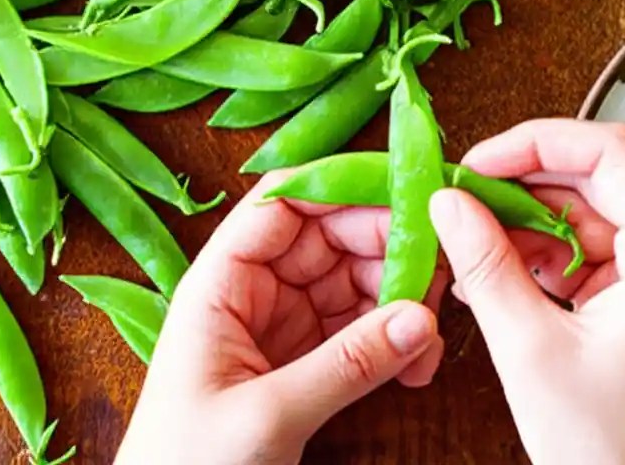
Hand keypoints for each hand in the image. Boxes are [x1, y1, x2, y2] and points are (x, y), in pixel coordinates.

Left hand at [117, 173, 446, 464]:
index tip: (407, 191)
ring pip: (353, 282)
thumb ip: (346, 364)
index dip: (342, 186)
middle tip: (439, 270)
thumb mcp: (266, 415)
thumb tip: (421, 316)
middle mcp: (253, 292)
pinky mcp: (304, 363)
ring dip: (399, 299)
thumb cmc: (185, 464)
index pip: (282, 204)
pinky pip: (360, 330)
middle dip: (386, 247)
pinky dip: (393, 341)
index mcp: (220, 282)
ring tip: (431, 333)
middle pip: (329, 236)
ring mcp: (282, 326)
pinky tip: (417, 365)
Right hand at [432, 120, 624, 464]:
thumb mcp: (529, 350)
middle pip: (606, 179)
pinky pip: (606, 251)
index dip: (537, 143)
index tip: (476, 163)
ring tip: (472, 251)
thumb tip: (446, 200)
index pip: (612, 153)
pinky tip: (503, 276)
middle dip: (528, 185)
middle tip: (462, 201)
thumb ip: (484, 263)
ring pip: (600, 214)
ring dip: (534, 225)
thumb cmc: (604, 451)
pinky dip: (553, 257)